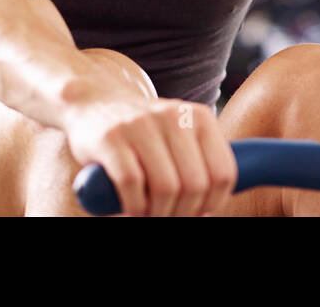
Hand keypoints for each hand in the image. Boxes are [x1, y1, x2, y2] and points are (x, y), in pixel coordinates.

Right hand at [62, 71, 236, 216]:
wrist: (96, 103)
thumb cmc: (145, 132)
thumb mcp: (180, 136)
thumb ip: (199, 165)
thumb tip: (208, 210)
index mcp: (200, 117)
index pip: (223, 173)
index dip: (213, 203)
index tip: (199, 213)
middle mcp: (174, 116)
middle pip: (195, 185)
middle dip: (185, 213)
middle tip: (171, 217)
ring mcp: (141, 125)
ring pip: (166, 188)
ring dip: (160, 214)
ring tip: (152, 214)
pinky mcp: (111, 137)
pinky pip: (132, 184)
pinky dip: (135, 207)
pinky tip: (133, 209)